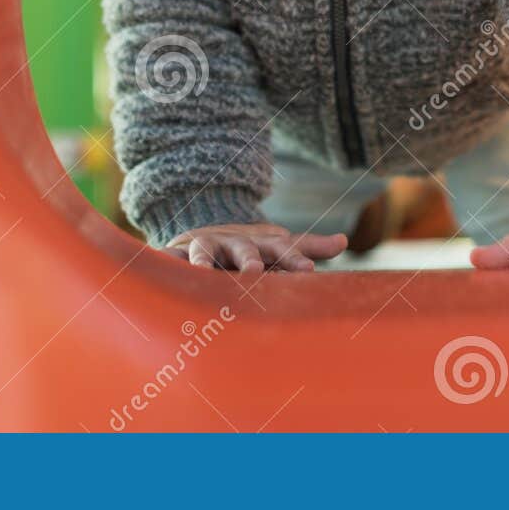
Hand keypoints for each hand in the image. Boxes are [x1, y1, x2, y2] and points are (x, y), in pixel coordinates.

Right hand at [162, 222, 348, 272]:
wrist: (201, 235)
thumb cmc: (246, 249)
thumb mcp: (274, 247)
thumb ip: (307, 247)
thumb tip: (343, 240)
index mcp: (261, 243)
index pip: (281, 249)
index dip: (294, 259)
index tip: (308, 271)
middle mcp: (233, 243)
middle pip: (243, 248)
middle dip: (249, 258)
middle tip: (254, 271)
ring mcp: (205, 246)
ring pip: (204, 251)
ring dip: (204, 260)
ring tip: (202, 272)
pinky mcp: (177, 254)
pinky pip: (170, 261)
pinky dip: (166, 266)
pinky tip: (164, 274)